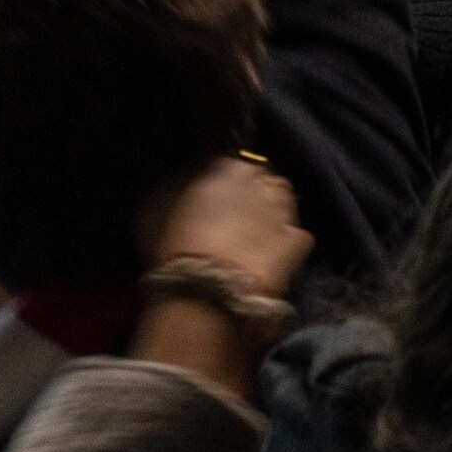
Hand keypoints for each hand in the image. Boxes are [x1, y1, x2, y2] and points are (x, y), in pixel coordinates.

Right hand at [139, 155, 312, 300]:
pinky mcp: (299, 242)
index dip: (220, 181)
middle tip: (234, 219)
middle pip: (260, 179)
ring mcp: (284, 211)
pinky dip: (288, 243)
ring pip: (284, 202)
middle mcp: (260, 180)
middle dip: (251, 194)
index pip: (228, 160)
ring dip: (272, 214)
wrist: (206, 291)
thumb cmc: (170, 246)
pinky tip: (273, 256)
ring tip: (255, 237)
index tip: (212, 197)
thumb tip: (185, 176)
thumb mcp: (152, 207)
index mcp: (225, 165)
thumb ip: (174, 184)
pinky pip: (297, 236)